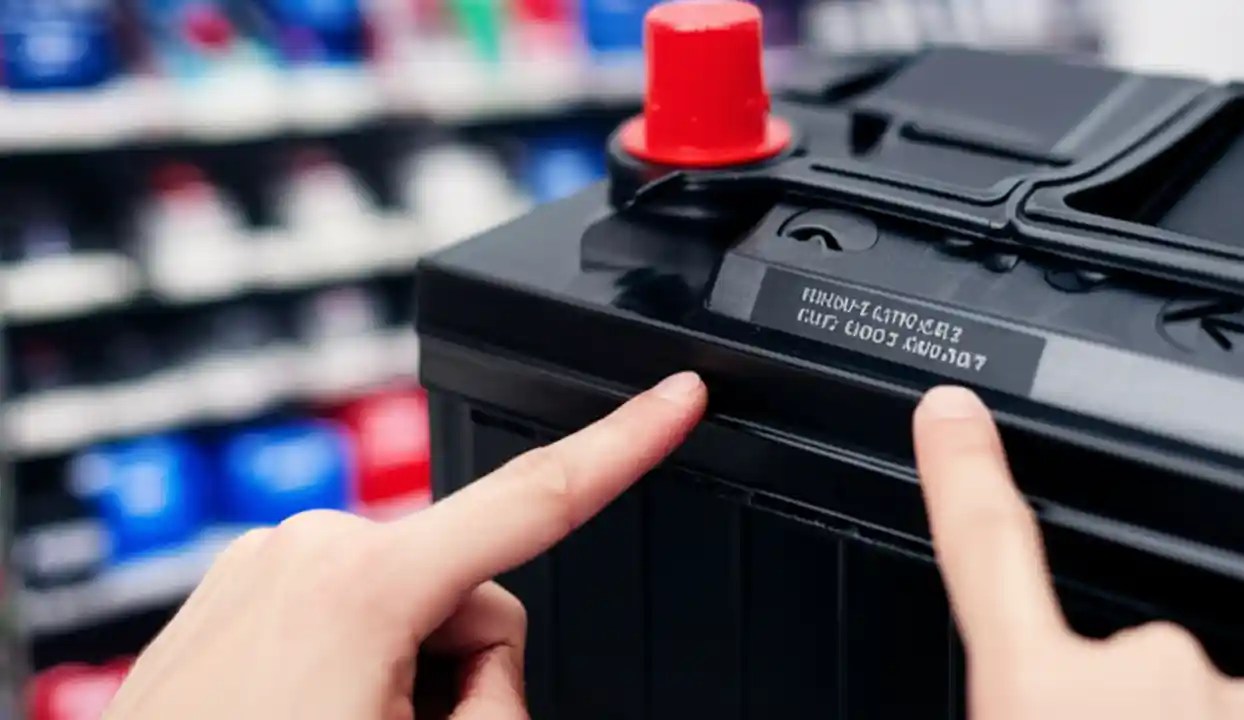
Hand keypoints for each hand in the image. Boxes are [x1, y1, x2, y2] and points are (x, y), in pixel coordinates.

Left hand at [103, 372, 706, 719]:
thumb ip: (498, 702)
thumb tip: (490, 675)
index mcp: (364, 581)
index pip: (534, 496)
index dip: (623, 444)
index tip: (678, 398)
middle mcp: (314, 546)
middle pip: (471, 593)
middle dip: (463, 675)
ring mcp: (269, 561)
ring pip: (408, 601)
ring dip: (405, 672)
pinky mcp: (240, 584)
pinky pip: (345, 604)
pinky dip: (352, 658)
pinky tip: (311, 712)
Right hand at [913, 386, 1243, 718]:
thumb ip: (1011, 691)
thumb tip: (1013, 678)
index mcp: (1038, 687)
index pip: (985, 545)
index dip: (964, 471)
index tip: (949, 408)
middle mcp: (1139, 668)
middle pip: (1121, 645)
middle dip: (1113, 693)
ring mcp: (1231, 695)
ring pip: (1191, 690)